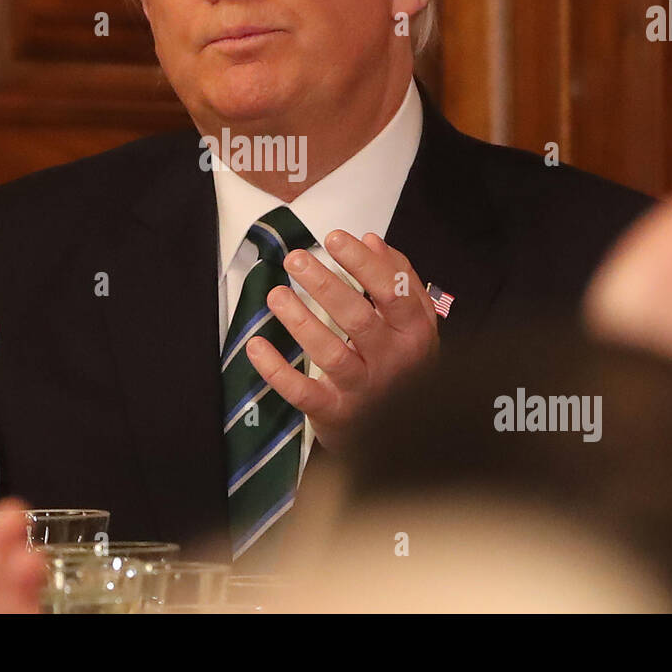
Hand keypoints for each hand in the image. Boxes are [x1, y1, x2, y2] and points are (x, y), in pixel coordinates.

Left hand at [246, 231, 438, 449]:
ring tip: (275, 294)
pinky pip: (302, 392)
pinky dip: (277, 370)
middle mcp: (392, 362)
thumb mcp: (413, 322)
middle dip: (325, 284)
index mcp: (414, 333)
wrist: (401, 433)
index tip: (334, 238)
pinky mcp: (335, 413)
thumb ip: (399, 279)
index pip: (393, 292)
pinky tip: (256, 345)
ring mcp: (363, 390)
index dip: (363, 263)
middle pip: (358, 319)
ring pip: (330, 353)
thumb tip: (373, 240)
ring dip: (300, 321)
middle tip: (296, 258)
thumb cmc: (402, 366)